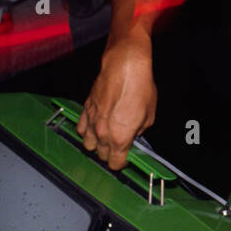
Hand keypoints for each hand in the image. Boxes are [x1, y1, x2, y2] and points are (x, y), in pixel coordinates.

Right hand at [77, 43, 157, 170]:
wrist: (125, 66)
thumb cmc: (139, 87)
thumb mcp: (149, 115)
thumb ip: (139, 131)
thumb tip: (135, 134)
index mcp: (120, 138)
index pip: (116, 164)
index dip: (122, 163)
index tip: (126, 158)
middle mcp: (102, 133)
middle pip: (102, 155)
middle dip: (111, 153)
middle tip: (119, 146)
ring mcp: (91, 121)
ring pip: (88, 144)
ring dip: (97, 144)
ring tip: (106, 137)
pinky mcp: (86, 110)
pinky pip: (81, 128)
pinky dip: (87, 130)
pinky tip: (95, 126)